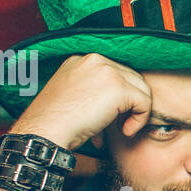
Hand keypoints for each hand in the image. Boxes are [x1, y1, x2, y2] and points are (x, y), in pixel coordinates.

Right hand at [9, 53, 153, 152]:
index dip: (119, 97)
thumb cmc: (56, 122)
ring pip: (142, 89)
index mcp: (83, 60)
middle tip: (118, 124)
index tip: (110, 116)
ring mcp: (108, 71)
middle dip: (130, 103)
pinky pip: (145, 103)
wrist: (45, 130)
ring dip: (136, 111)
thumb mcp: (75, 97)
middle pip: (133, 78)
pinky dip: (139, 120)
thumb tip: (121, 106)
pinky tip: (124, 131)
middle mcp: (96, 60)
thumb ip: (97, 92)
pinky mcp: (118, 88)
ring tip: (121, 128)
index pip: (117, 72)